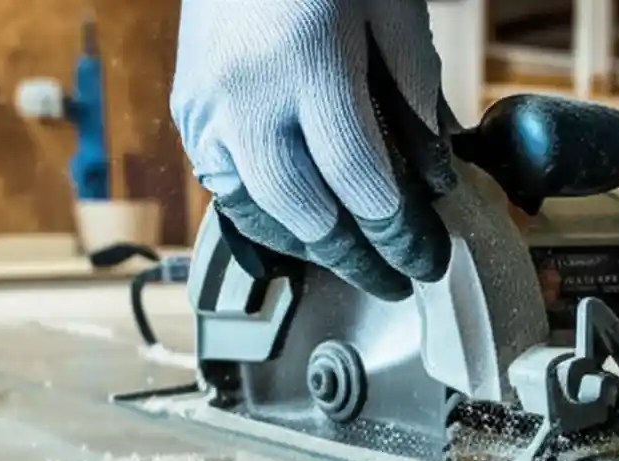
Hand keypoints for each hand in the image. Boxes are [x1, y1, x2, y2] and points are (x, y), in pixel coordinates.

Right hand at [171, 0, 454, 299]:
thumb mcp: (393, 13)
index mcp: (308, 64)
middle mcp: (247, 94)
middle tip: (396, 276)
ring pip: (258, 210)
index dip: (399, 234)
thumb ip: (414, 97)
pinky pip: (227, 185)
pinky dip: (269, 214)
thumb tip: (432, 178)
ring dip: (311, 245)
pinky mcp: (186, 107)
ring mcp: (207, 104)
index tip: (428, 260)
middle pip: (306, 212)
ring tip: (354, 258)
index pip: (361, 182)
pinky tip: (303, 224)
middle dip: (357, 257)